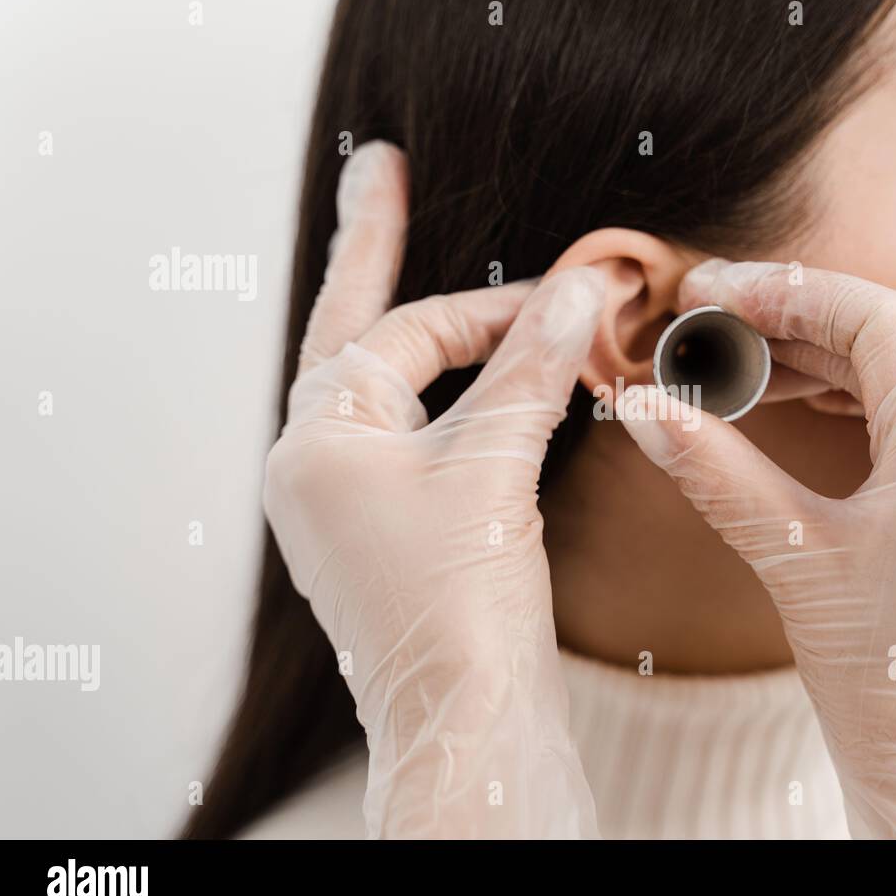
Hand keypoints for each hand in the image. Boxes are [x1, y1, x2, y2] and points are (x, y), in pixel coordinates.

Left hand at [264, 142, 601, 837]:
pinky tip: (490, 375)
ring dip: (439, 337)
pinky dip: (465, 401)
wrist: (469, 728)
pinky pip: (427, 441)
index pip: (399, 333)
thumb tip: (580, 286)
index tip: (565, 289)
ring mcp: (356, 504)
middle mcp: (321, 468)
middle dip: (374, 254)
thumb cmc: (460, 609)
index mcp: (316, 444)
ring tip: (431, 257)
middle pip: (361, 336)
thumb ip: (533, 368)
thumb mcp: (494, 467)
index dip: (488, 304)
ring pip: (399, 390)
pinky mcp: (400, 536)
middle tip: (379, 168)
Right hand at [618, 259, 895, 838]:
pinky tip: (810, 400)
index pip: (883, 323)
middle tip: (717, 322)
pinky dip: (872, 397)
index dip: (792, 293)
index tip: (719, 292)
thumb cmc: (885, 688)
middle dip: (801, 323)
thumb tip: (644, 406)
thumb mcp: (791, 563)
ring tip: (750, 363)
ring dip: (834, 358)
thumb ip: (714, 469)